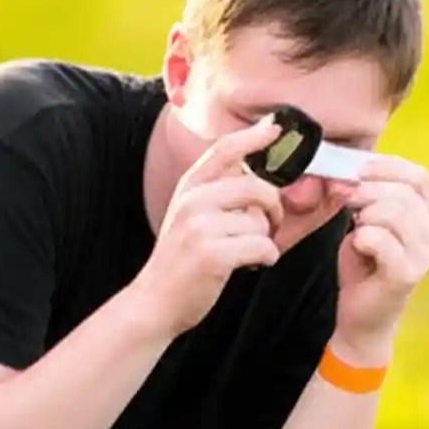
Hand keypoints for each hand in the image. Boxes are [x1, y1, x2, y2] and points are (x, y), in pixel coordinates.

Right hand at [128, 118, 284, 337]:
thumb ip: (215, 194)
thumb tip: (252, 174)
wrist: (154, 301)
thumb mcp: (188, 216)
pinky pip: (262, 246)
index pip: (224, 150)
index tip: (274, 127)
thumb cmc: (179, 261)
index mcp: (190, 188)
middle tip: (270, 225)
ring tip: (248, 252)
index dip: (253, 136)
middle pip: (256, 186)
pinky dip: (267, 257)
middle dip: (273, 207)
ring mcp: (202, 227)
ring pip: (260, 221)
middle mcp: (194, 201)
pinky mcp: (214, 254)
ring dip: (264, 239)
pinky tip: (255, 264)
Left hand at [334, 157, 428, 362]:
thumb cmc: (363, 267)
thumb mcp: (365, 222)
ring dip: (364, 215)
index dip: (389, 167)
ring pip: (394, 212)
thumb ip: (365, 197)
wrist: (360, 316)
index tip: (359, 170)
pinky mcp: (406, 275)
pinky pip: (381, 239)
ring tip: (356, 228)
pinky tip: (357, 246)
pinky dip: (362, 237)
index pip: (421, 178)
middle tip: (347, 202)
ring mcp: (424, 257)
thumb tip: (347, 175)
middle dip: (368, 191)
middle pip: (405, 193)